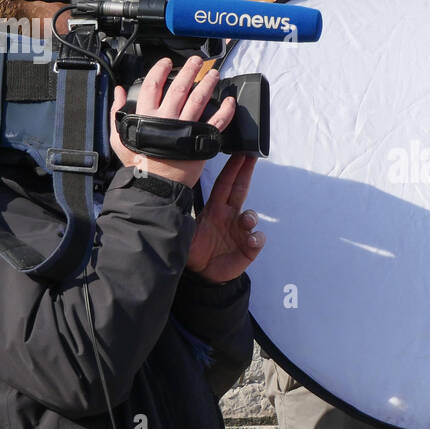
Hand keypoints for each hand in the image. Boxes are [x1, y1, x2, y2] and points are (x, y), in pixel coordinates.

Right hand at [109, 56, 235, 187]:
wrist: (155, 184)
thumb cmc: (138, 163)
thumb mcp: (119, 137)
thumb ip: (117, 112)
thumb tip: (119, 91)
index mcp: (147, 115)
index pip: (154, 84)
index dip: (161, 69)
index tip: (168, 62)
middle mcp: (167, 117)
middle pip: (181, 87)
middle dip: (190, 70)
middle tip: (197, 61)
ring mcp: (186, 127)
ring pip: (200, 99)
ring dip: (209, 84)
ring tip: (214, 74)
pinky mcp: (201, 139)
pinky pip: (217, 121)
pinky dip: (226, 110)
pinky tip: (230, 101)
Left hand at [186, 153, 264, 282]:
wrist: (204, 275)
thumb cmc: (194, 251)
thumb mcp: (184, 236)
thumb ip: (181, 223)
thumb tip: (172, 206)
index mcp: (215, 209)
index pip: (225, 184)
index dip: (233, 169)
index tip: (241, 153)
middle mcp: (230, 216)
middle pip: (241, 190)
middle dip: (246, 172)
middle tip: (253, 155)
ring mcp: (241, 231)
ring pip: (251, 215)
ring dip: (251, 216)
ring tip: (247, 221)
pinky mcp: (248, 248)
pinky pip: (257, 239)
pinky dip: (256, 239)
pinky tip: (251, 242)